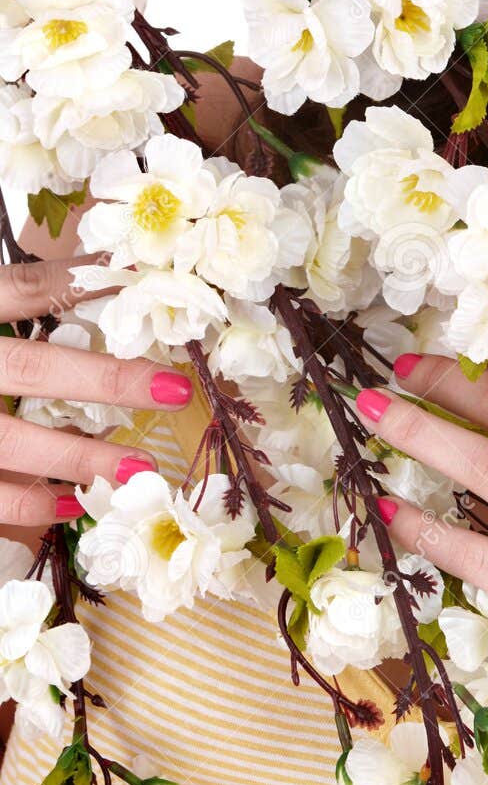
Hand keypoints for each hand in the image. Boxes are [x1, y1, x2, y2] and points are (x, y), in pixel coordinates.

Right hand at [0, 258, 191, 536]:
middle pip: (30, 369)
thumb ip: (10, 297)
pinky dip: (23, 505)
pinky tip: (66, 508)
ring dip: (77, 460)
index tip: (143, 286)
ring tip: (139, 470)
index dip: (82, 283)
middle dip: (105, 382)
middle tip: (174, 390)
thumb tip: (89, 275)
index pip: (23, 289)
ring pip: (9, 445)